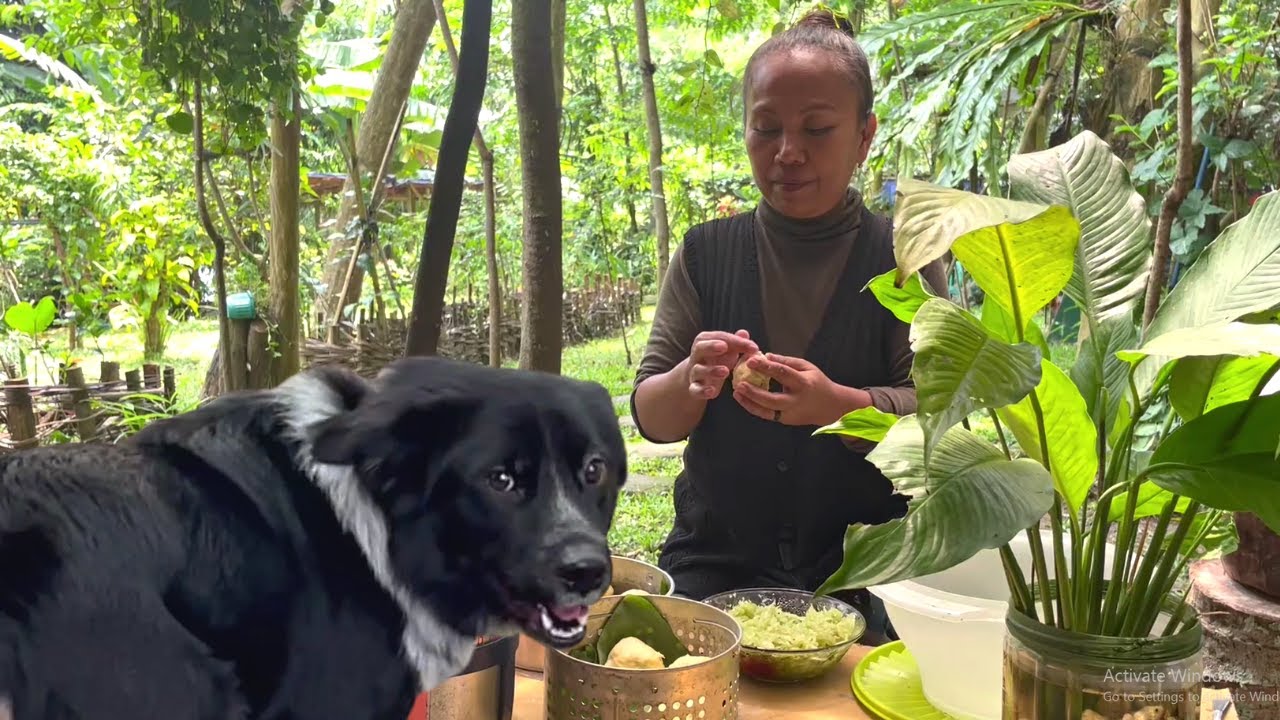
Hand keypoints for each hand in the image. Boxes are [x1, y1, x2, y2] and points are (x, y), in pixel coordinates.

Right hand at [684, 330, 757, 400]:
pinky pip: (695, 389)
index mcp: (705, 341)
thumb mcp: (728, 350)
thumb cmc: (717, 360)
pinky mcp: (694, 388)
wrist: (700, 378)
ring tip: (726, 371)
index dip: (736, 341)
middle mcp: (697, 355)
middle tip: (724, 347)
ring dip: (711, 370)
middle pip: (700, 348)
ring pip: (698, 369)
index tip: (753, 347)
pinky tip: (712, 391)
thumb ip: (736, 343)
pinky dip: (702, 391)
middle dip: (711, 346)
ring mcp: (694, 372)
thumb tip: (744, 333)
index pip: (720, 337)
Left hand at [732, 353, 868, 425]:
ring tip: (736, 393)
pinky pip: (767, 415)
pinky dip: (754, 407)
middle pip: (772, 399)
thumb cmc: (817, 382)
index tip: (750, 360)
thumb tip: (766, 355)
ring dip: (749, 402)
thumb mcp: (806, 367)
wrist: (830, 407)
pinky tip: (743, 399)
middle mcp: (796, 400)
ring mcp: (790, 413)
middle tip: (739, 383)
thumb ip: (786, 361)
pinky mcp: (785, 420)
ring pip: (767, 411)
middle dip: (754, 392)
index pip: (782, 374)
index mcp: (803, 383)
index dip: (765, 367)